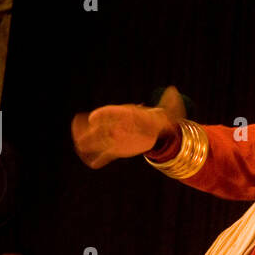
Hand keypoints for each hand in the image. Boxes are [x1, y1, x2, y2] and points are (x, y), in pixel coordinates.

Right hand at [72, 85, 186, 168]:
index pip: (107, 113)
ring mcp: (112, 138)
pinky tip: (93, 163)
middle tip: (80, 136)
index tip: (94, 119)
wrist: (152, 130)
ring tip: (81, 148)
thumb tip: (173, 91)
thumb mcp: (162, 112)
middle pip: (97, 128)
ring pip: (96, 141)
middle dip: (89, 131)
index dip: (100, 116)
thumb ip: (167, 104)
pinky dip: (98, 159)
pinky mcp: (115, 150)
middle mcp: (113, 125)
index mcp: (122, 114)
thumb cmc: (153, 118)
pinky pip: (104, 156)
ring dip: (87, 145)